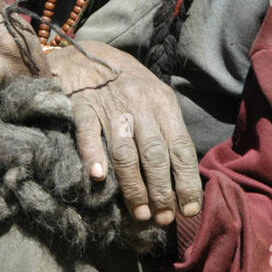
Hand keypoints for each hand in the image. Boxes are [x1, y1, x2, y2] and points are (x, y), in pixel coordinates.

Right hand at [45, 40, 202, 226]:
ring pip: (125, 151)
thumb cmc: (128, 84)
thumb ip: (168, 130)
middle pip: (155, 153)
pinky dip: (93, 154)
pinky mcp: (82, 105)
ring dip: (133, 185)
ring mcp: (110, 105)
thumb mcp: (156, 99)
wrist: (89, 53)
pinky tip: (98, 178)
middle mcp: (140, 105)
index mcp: (163, 104)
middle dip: (162, 190)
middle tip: (163, 218)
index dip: (186, 181)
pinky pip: (88, 132)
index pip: (181, 147)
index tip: (189, 209)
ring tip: (139, 212)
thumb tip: (183, 177)